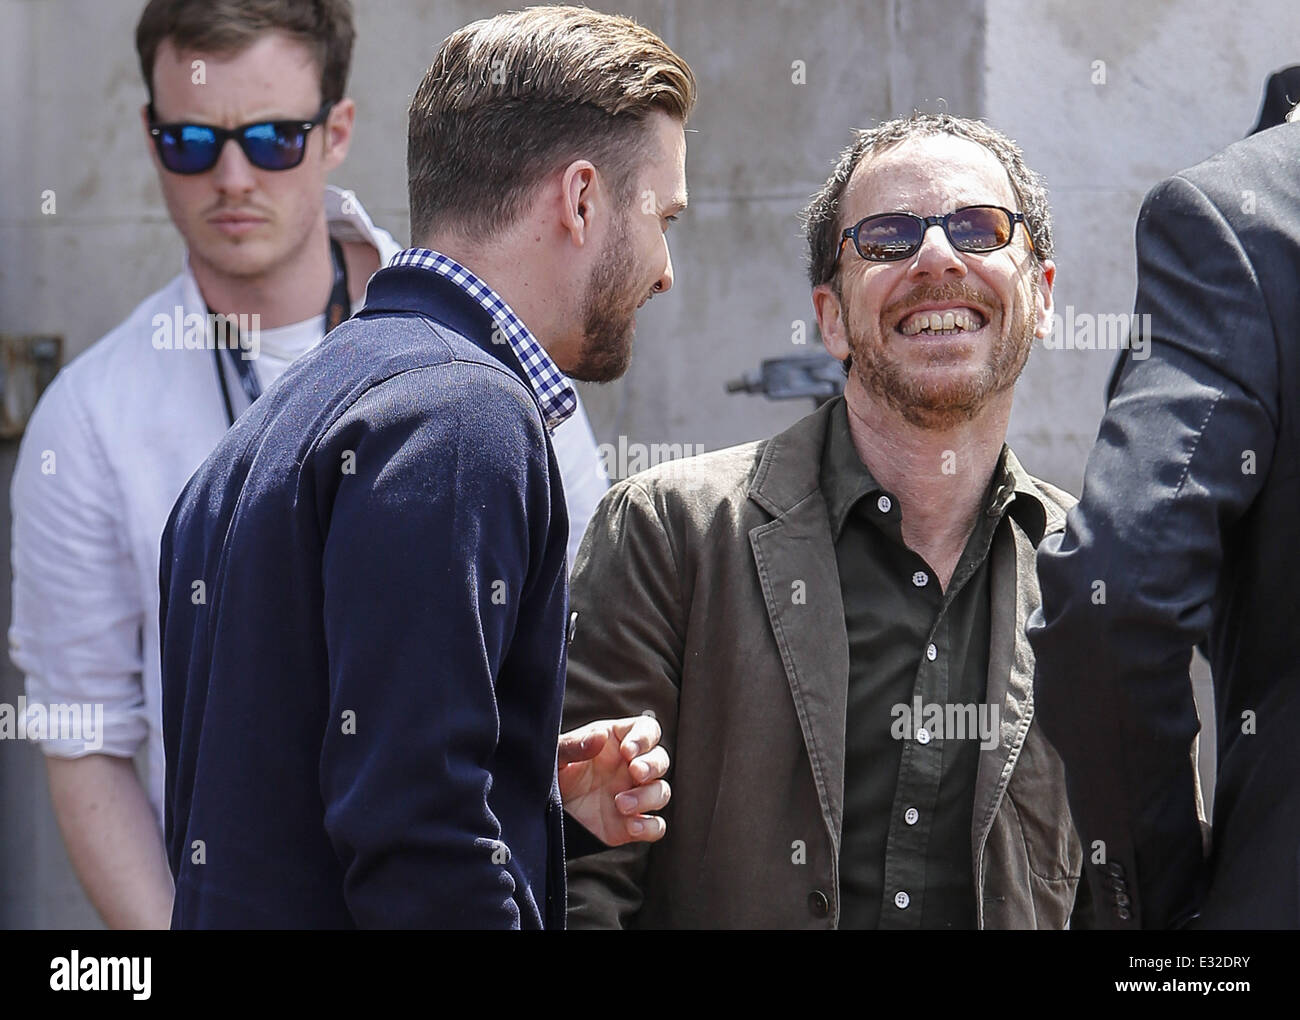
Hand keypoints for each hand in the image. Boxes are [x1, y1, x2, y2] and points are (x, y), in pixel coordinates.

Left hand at [557, 715, 669, 846]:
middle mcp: (630, 767)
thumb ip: (575, 745)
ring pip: (661, 791)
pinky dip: (649, 826)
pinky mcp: (630, 825)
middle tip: (635, 772)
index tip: (627, 750)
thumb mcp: (556, 756)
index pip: (647, 729)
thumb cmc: (552, 775)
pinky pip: (655, 826)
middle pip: (661, 759)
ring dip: (648, 796)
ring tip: (620, 804)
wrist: (541, 811)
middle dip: (652, 765)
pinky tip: (630, 825)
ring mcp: (634, 796)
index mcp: (617, 742)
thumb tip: (600, 737)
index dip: (644, 738)